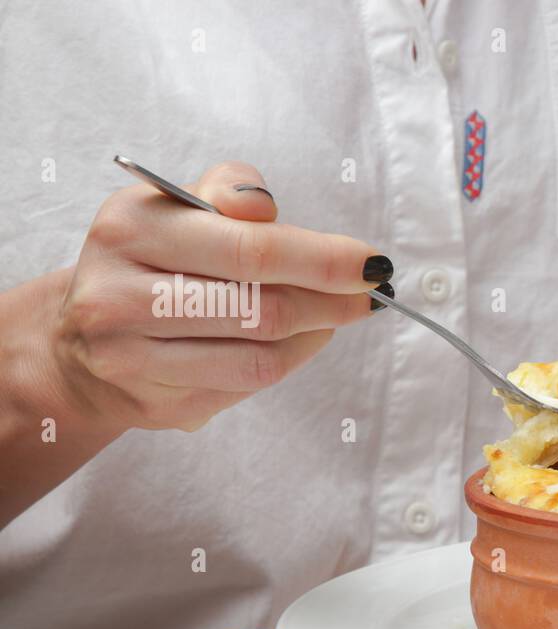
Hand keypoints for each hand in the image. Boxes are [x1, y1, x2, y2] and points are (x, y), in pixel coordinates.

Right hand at [51, 160, 391, 431]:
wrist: (80, 342)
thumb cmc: (149, 262)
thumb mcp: (174, 208)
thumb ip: (226, 192)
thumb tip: (265, 205)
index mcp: (130, 229)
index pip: (251, 248)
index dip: (323, 259)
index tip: (372, 263)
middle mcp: (120, 295)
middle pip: (261, 308)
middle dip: (331, 302)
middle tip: (369, 296)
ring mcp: (133, 357)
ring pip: (259, 355)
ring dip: (315, 335)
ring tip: (336, 315)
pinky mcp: (155, 402)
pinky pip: (245, 385)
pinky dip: (289, 362)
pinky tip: (302, 341)